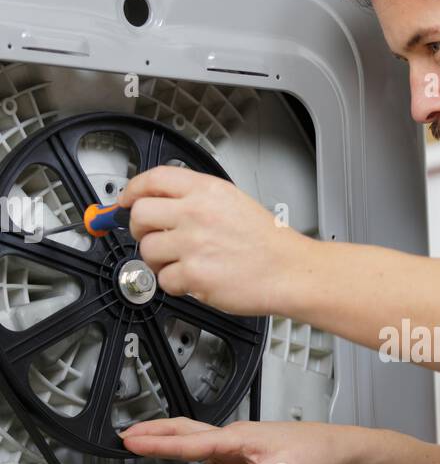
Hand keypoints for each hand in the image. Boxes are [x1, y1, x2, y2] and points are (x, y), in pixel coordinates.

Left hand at [116, 166, 314, 314]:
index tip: (124, 201)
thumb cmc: (267, 242)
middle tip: (151, 236)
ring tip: (182, 262)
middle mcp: (196, 213)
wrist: (290, 271)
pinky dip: (175, 283)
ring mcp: (193, 244)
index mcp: (206, 190)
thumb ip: (194, 198)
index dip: (131, 191)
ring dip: (158, 260)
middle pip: (139, 214)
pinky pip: (163, 279)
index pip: (152, 179)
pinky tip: (195, 278)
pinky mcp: (193, 274)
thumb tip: (156, 203)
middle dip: (139, 229)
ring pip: (147, 250)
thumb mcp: (232, 201)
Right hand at [120, 417, 354, 463]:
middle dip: (160, 442)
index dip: (157, 442)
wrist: (340, 459)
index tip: (130, 439)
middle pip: (188, 442)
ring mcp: (241, 460)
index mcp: (237, 438)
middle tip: (132, 440)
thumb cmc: (317, 452)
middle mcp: (235, 446)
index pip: (189, 441)